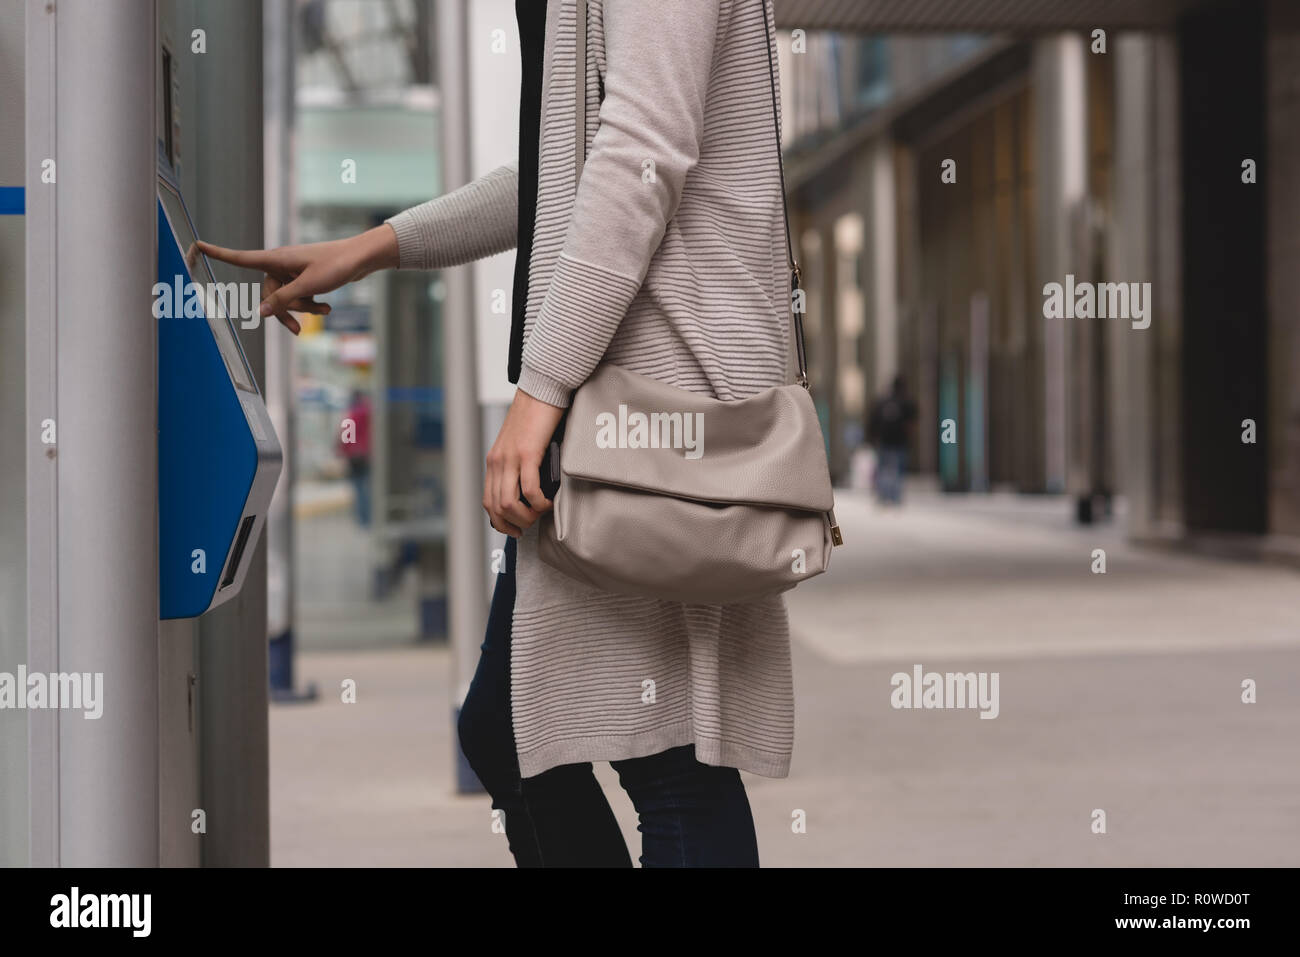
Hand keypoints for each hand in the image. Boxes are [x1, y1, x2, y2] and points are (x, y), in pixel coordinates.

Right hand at [194, 225, 399, 333]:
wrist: (360, 259)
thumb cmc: (335, 266)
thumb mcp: (308, 287)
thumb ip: (283, 300)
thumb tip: (260, 313)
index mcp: (275, 259)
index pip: (240, 258)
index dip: (217, 254)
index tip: (195, 247)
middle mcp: (280, 264)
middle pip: (268, 294)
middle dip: (285, 312)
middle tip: (298, 331)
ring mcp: (293, 272)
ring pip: (287, 299)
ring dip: (303, 309)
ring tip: (324, 311)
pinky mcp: (304, 278)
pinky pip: (299, 296)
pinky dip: (311, 304)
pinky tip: (328, 307)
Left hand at [484, 388, 564, 536]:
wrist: (542, 390)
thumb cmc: (537, 416)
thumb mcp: (520, 445)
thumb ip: (520, 466)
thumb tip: (531, 491)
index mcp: (494, 461)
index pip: (487, 501)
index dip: (500, 521)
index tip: (515, 528)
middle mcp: (497, 462)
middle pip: (496, 508)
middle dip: (515, 524)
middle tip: (531, 524)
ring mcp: (510, 458)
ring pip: (509, 504)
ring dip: (526, 517)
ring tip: (541, 513)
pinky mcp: (527, 454)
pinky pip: (529, 490)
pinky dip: (539, 503)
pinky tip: (549, 501)